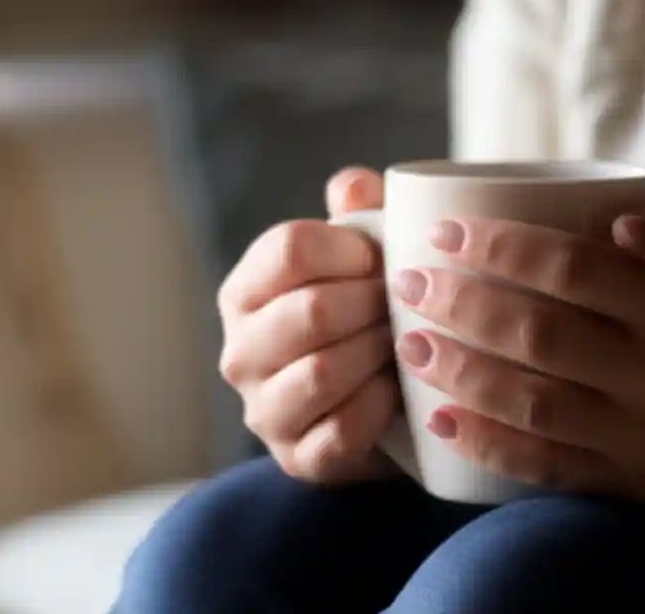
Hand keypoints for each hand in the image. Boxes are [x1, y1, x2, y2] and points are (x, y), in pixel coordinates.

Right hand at [218, 167, 399, 482]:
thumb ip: (359, 214)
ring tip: (404, 343)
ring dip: (377, 354)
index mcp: (245, 292)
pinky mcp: (298, 460)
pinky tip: (397, 392)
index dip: (350, 249)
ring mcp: (264, 411)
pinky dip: (379, 407)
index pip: (288, 249)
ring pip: (321, 373)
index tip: (381, 258)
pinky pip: (340, 431)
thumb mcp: (363, 260)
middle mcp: (240, 352)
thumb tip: (353, 185)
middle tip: (405, 303)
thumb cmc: (366, 320)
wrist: (385, 410)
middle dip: (372, 304)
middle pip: (309, 312)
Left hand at [393, 205, 644, 515]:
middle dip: (463, 306)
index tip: (445, 233)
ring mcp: (638, 437)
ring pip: (534, 404)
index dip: (503, 249)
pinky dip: (487, 444)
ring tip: (409, 344)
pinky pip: (544, 468)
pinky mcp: (621, 483)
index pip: (575, 269)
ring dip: (462, 373)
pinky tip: (438, 419)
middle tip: (408, 283)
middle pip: (542, 336)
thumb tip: (620, 223)